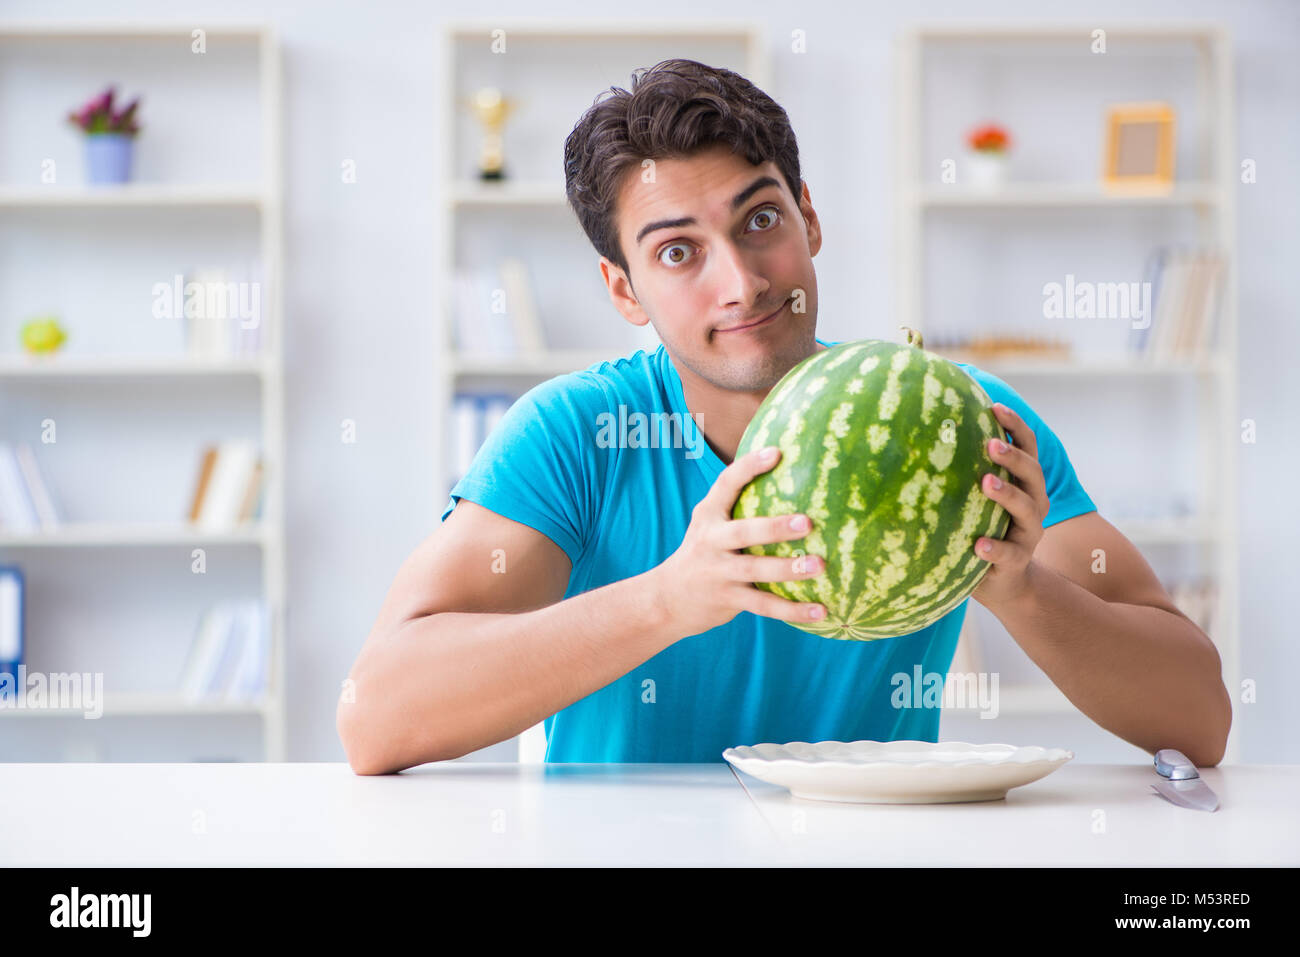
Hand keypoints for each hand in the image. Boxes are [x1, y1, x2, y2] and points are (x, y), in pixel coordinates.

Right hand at [650, 445, 826, 635]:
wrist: (667, 599)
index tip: (777, 452)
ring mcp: (718, 572)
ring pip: (756, 571)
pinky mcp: (728, 600)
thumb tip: (792, 475)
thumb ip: (739, 505)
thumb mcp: (710, 524)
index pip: (726, 484)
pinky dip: (793, 610)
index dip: (749, 467)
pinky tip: (822, 611)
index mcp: (709, 516)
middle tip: (808, 522)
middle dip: (775, 528)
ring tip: (821, 565)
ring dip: (789, 569)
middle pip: (743, 532)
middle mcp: (711, 541)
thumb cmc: (705, 552)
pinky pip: (764, 605)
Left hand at [971, 403, 1049, 610]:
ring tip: (985, 482)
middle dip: (1013, 457)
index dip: (1015, 426)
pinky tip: (978, 545)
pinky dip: (994, 548)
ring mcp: (1029, 534)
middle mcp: (1034, 504)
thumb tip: (927, 428)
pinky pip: (1008, 554)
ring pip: (1027, 510)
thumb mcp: (977, 499)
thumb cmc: (983, 527)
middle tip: (990, 444)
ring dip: (1007, 494)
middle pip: (1033, 474)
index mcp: (1026, 484)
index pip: (1027, 447)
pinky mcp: (1017, 561)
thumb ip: (965, 470)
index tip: (994, 406)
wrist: (1005, 582)